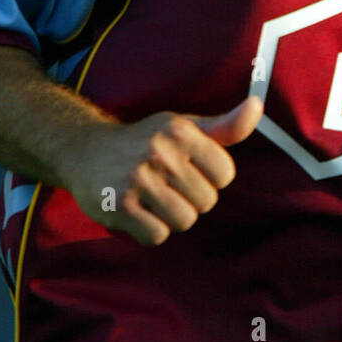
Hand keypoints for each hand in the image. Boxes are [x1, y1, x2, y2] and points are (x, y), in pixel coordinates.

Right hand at [62, 96, 263, 245]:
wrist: (84, 150)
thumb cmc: (145, 141)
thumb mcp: (184, 127)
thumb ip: (225, 126)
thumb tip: (257, 106)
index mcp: (180, 131)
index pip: (225, 174)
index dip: (211, 178)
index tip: (190, 171)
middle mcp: (160, 152)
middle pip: (207, 201)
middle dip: (191, 199)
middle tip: (167, 186)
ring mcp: (138, 180)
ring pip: (185, 221)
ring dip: (172, 217)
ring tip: (153, 200)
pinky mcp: (119, 206)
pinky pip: (157, 235)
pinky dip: (151, 231)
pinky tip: (138, 212)